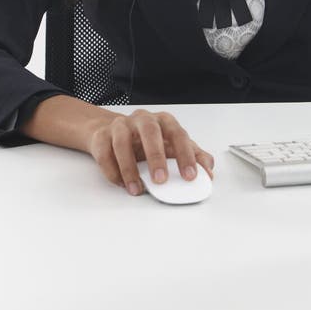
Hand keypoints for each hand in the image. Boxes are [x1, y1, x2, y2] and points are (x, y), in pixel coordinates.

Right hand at [86, 108, 214, 195]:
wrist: (113, 131)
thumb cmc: (147, 141)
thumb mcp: (172, 146)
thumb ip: (193, 157)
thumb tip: (208, 172)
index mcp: (164, 121)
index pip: (178, 134)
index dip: (185, 154)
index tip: (190, 175)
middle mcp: (142, 120)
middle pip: (150, 132)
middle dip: (156, 156)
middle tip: (160, 180)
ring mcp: (120, 126)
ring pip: (123, 143)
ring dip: (129, 169)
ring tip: (137, 189)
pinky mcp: (102, 137)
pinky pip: (105, 153)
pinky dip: (112, 171)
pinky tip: (120, 183)